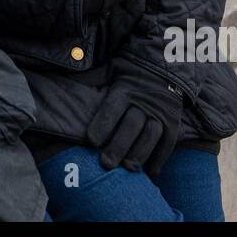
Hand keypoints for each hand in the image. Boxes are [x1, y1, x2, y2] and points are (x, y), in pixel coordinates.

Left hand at [85, 57, 183, 175]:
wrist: (163, 63)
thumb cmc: (128, 70)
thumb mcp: (109, 69)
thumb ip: (90, 79)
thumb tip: (63, 78)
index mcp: (124, 88)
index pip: (113, 107)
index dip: (103, 124)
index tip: (91, 141)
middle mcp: (143, 100)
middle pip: (131, 125)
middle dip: (119, 145)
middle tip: (106, 164)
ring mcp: (160, 110)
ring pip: (151, 134)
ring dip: (140, 152)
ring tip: (128, 168)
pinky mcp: (173, 120)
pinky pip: (169, 140)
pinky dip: (161, 157)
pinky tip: (150, 172)